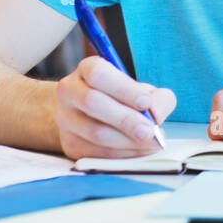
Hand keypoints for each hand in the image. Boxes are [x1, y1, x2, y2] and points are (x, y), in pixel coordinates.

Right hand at [56, 56, 175, 159]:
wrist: (89, 116)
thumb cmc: (122, 99)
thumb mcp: (143, 90)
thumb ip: (157, 98)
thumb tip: (156, 114)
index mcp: (88, 69)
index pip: (99, 74)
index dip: (123, 88)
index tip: (145, 102)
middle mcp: (70, 91)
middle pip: (92, 103)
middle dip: (125, 119)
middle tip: (149, 131)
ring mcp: (65, 119)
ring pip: (93, 132)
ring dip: (125, 140)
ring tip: (149, 142)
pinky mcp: (69, 144)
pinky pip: (95, 152)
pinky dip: (121, 154)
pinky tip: (138, 151)